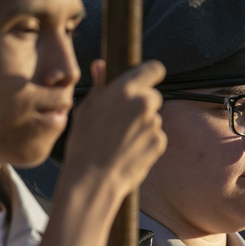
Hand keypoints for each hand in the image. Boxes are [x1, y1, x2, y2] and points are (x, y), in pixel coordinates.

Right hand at [64, 59, 167, 199]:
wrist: (94, 179)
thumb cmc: (84, 144)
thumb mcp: (86, 110)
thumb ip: (100, 85)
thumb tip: (101, 66)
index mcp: (125, 89)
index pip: (154, 69)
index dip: (151, 73)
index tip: (148, 78)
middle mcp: (143, 103)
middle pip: (153, 96)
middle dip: (143, 104)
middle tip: (123, 120)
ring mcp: (154, 124)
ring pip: (153, 118)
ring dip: (143, 125)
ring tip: (121, 140)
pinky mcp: (160, 143)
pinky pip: (156, 136)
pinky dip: (146, 142)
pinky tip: (129, 151)